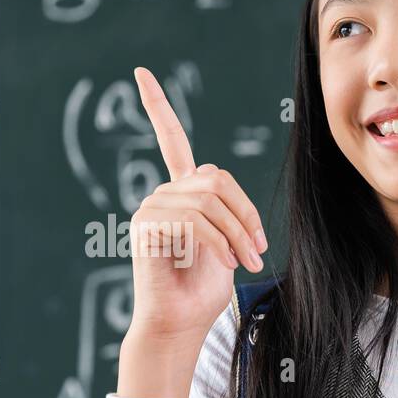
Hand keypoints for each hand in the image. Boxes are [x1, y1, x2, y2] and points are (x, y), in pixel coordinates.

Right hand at [117, 67, 267, 397]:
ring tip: (245, 263)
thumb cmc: (203, 291)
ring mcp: (149, 208)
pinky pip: (195, 219)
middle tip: (257, 252)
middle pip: (215, 178)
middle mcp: (160, 194)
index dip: (156, 106)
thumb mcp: (227, 243)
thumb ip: (226, 212)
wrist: (180, 325)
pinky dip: (219, 242)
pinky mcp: (145, 226)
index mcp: (179, 193)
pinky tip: (225, 263)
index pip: (170, 140)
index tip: (141, 72)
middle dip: (245, 214)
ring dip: (236, 233)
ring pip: (209, 200)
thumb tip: (229, 200)